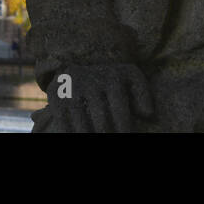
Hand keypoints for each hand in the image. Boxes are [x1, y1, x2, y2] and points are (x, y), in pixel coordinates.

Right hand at [37, 63, 154, 131]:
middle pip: (102, 122)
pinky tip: (78, 134)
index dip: (124, 128)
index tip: (127, 134)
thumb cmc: (110, 80)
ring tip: (95, 136)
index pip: (120, 110)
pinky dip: (71, 133)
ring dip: (89, 134)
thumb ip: (142, 93)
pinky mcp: (56, 98)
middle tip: (109, 135)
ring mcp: (71, 90)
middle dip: (108, 134)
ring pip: (82, 126)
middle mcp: (90, 82)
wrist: (78, 67)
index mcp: (111, 78)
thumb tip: (147, 113)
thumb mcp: (129, 78)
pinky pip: (64, 124)